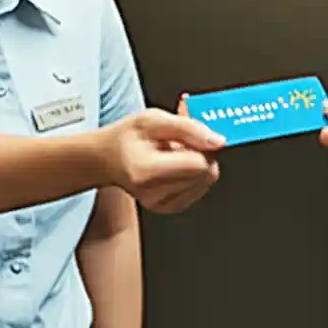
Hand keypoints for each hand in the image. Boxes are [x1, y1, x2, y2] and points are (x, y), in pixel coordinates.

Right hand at [102, 107, 224, 213]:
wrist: (108, 158)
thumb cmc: (128, 137)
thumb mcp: (154, 119)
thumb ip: (189, 128)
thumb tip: (219, 142)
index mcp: (146, 171)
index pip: (198, 164)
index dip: (201, 146)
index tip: (189, 135)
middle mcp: (154, 194)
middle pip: (204, 174)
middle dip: (200, 154)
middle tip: (180, 142)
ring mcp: (161, 205)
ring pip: (204, 181)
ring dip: (196, 164)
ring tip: (174, 153)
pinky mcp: (168, 208)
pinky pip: (198, 189)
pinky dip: (191, 175)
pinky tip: (174, 165)